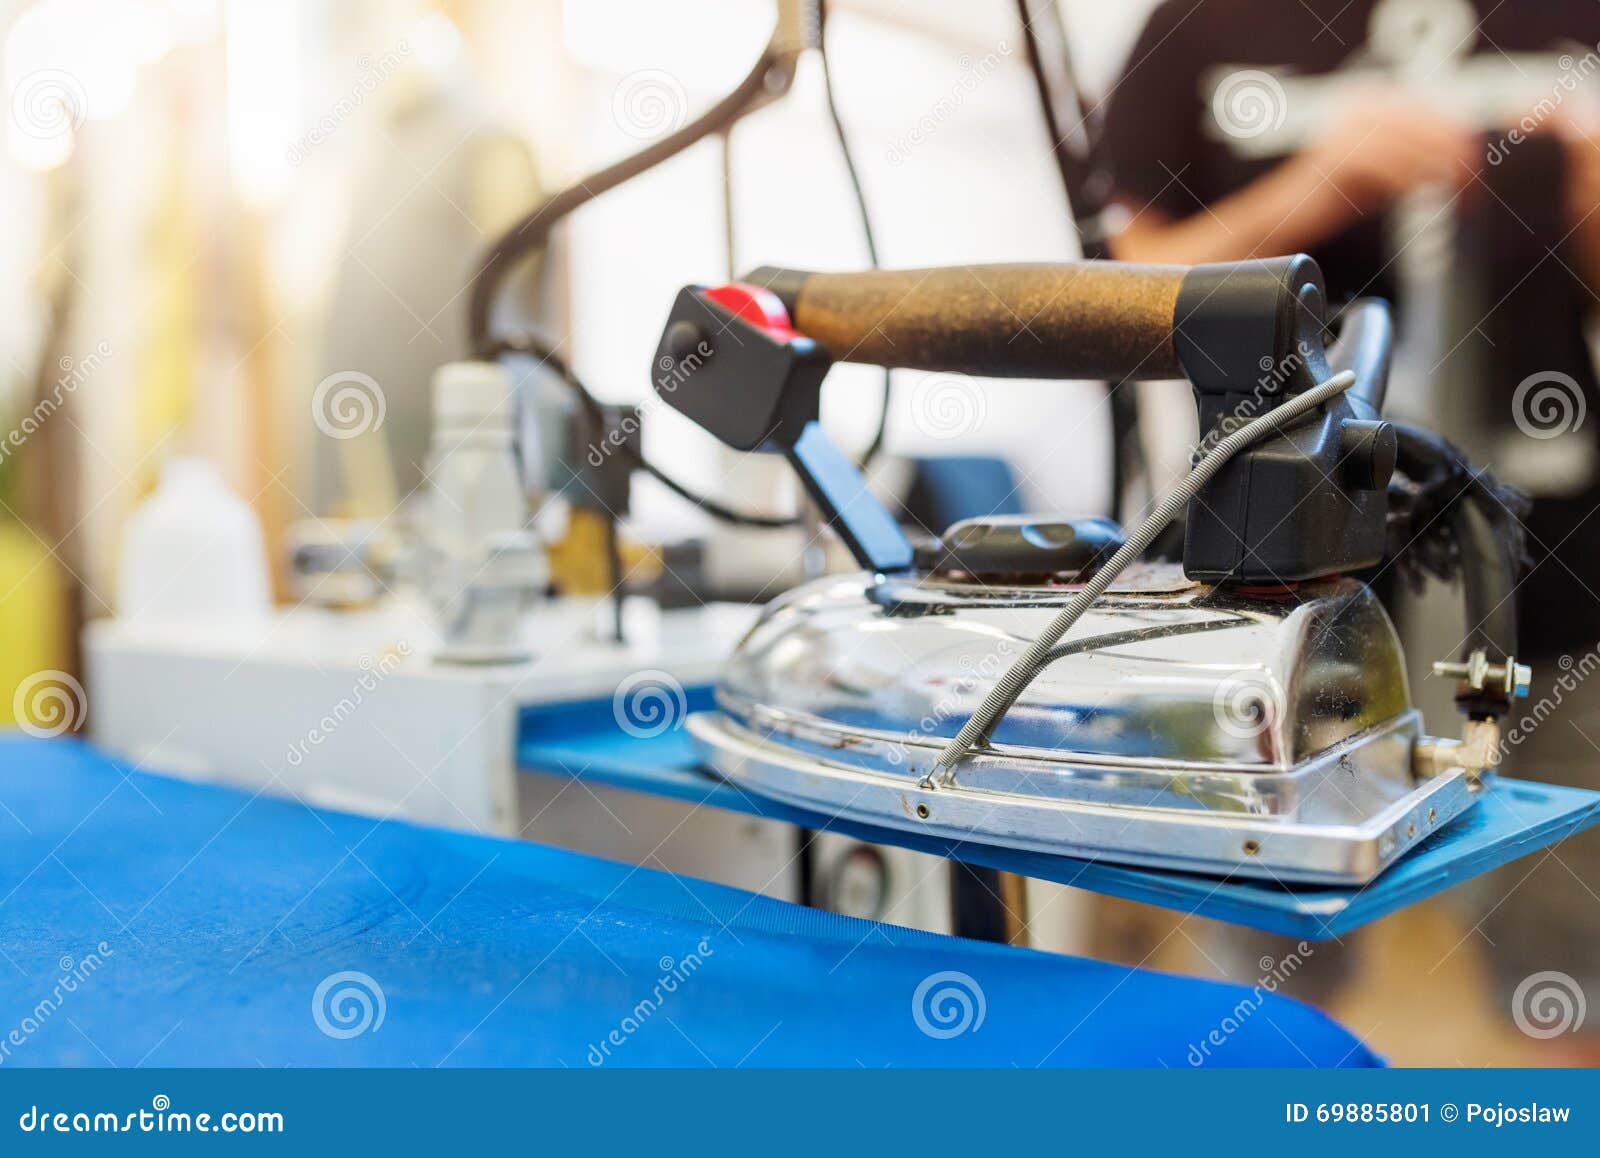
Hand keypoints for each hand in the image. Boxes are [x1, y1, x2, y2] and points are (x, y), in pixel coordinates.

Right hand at [1300, 90, 1478, 213]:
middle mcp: (1361, 106)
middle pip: (1427, 124)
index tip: (1476, 167)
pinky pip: (1390, 166)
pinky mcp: (1340, 156)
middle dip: (1456, 156)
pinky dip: (1413, 182)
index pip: (1430, 110)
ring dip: (1441, 172)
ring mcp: (1349, 128)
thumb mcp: (1387, 166)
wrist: (1290, 214)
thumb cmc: (1337, 194)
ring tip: (1455, 194)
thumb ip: (1419, 152)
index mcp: (1374, 98)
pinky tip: (1425, 196)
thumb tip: (1466, 152)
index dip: (1459, 138)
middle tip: (1473, 184)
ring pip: (1414, 145)